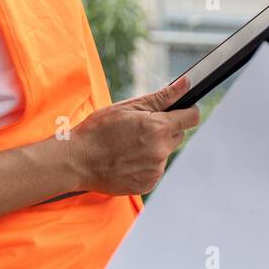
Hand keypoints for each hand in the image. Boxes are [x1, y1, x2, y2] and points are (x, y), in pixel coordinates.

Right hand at [70, 77, 200, 195]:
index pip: (191, 117)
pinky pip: (155, 170)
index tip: (179, 110)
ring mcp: (155, 170)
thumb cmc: (99, 129)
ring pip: (165, 153)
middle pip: (178, 135)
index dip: (186, 111)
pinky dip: (146, 164)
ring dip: (154, 148)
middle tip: (140, 129)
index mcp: (158, 128)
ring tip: (129, 146)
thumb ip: (163, 96)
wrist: (77, 161)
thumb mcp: (129, 106)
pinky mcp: (148, 184)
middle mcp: (161, 151)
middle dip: (165, 129)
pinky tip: (127, 160)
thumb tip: (187, 83)